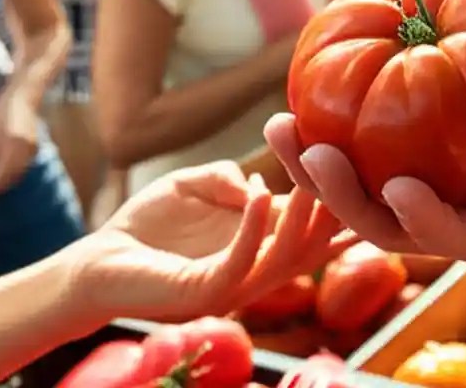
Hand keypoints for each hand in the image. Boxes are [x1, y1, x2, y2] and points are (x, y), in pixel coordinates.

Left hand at [0, 91, 39, 192]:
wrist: (24, 97)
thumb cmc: (3, 110)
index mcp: (13, 146)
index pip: (0, 175)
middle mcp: (26, 153)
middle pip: (10, 179)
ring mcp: (32, 153)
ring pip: (16, 175)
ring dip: (2, 182)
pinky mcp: (34, 151)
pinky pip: (21, 169)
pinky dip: (9, 174)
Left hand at [65, 161, 358, 323]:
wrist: (95, 260)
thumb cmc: (147, 224)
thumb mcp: (195, 185)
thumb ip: (228, 178)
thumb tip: (260, 183)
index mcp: (259, 252)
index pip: (314, 237)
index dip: (342, 213)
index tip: (370, 183)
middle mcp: (255, 275)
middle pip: (310, 250)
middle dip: (331, 213)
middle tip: (347, 172)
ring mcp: (232, 288)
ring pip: (285, 259)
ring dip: (300, 217)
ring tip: (307, 178)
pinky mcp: (204, 293)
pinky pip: (240, 263)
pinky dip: (255, 227)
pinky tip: (262, 192)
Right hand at [266, 0, 465, 300]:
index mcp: (462, 135)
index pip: (385, 122)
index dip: (338, 101)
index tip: (304, 68)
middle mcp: (456, 178)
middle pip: (366, 175)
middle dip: (310, 161)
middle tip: (275, 127)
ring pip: (389, 216)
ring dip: (342, 194)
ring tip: (308, 157)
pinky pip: (448, 236)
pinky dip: (418, 215)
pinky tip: (399, 188)